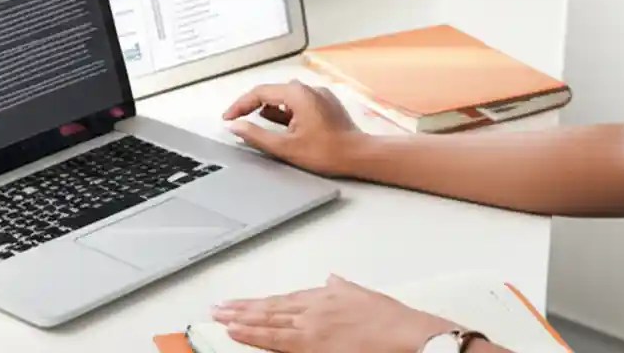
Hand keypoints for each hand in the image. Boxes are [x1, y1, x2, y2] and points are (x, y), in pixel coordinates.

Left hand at [212, 274, 455, 352]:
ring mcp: (311, 326)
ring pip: (267, 322)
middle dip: (242, 309)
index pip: (283, 300)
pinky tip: (236, 333)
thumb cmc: (390, 319)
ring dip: (240, 320)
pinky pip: (276, 340)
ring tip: (219, 318)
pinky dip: (254, 335)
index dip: (259, 303)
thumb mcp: (364, 295)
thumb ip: (343, 288)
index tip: (240, 303)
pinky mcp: (312, 344)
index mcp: (325, 296)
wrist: (406, 334)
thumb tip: (332, 278)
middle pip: (270, 308)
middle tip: (217, 308)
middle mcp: (314, 308)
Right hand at [222, 81, 369, 177]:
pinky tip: (281, 125)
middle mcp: (309, 89)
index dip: (240, 106)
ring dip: (269, 109)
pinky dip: (285, 112)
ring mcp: (319, 96)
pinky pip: (299, 103)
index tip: (228, 118)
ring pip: (285, 97)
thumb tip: (236, 126)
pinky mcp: (325, 104)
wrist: (359, 155)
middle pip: (272, 92)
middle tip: (238, 121)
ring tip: (257, 125)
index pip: (259, 93)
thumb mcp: (284, 147)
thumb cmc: (328, 152)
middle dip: (253, 106)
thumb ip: (256, 135)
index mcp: (297, 94)